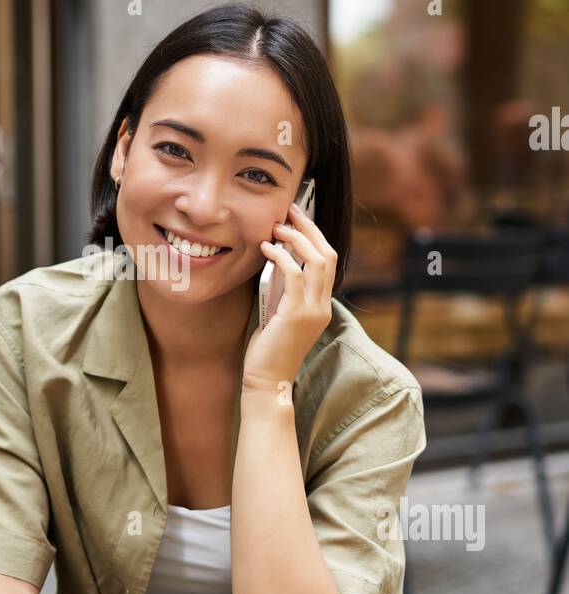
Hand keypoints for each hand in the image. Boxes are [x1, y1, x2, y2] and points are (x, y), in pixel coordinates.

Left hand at [242, 200, 336, 393]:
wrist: (266, 381)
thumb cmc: (267, 349)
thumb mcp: (278, 312)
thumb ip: (283, 289)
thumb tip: (276, 258)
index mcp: (321, 305)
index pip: (327, 261)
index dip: (314, 236)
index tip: (296, 218)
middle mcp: (323, 306)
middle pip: (328, 254)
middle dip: (309, 228)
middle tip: (289, 211)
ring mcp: (314, 310)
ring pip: (317, 260)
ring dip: (296, 238)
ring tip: (277, 227)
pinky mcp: (297, 314)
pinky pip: (295, 274)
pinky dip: (282, 256)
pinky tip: (266, 248)